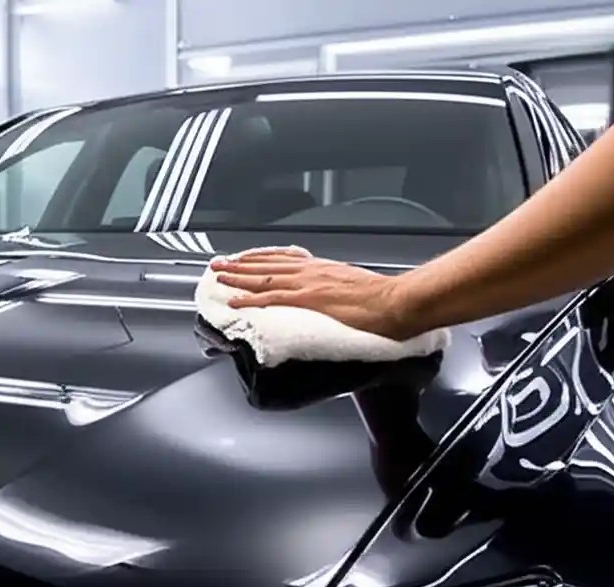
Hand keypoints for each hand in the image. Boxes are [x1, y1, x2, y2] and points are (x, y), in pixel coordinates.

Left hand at [210, 250, 420, 339]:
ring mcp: (307, 284)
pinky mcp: (308, 299)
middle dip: (239, 265)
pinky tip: (234, 302)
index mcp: (320, 267)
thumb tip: (327, 292)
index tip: (242, 258)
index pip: (282, 258)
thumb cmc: (382, 297)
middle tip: (218, 264)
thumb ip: (334, 285)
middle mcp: (310, 271)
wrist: (395, 301)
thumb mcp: (352, 283)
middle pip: (266, 264)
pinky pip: (271, 299)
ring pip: (262, 278)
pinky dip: (249, 300)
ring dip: (237, 278)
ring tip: (219, 278)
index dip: (259, 258)